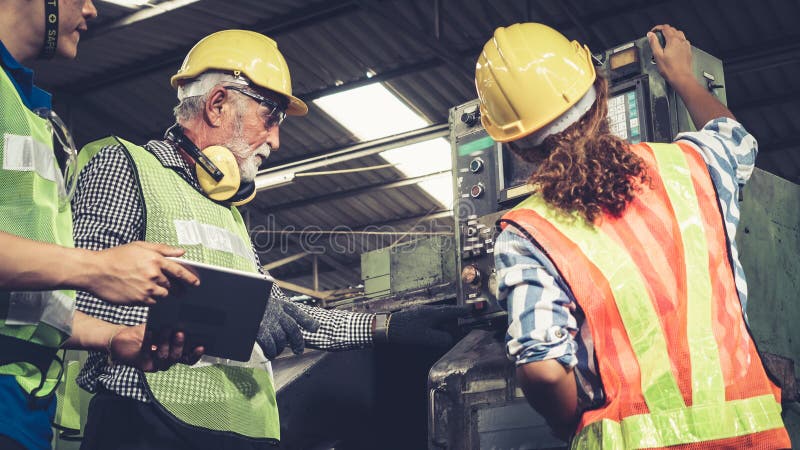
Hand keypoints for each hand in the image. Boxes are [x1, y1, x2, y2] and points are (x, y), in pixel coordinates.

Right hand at [82, 242, 200, 304]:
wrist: (95, 271)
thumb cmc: (117, 256)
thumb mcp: (140, 246)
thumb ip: (162, 249)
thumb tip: (181, 252)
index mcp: (155, 259)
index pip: (180, 271)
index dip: (190, 278)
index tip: (196, 283)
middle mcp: (153, 275)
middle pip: (173, 285)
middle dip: (178, 288)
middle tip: (182, 290)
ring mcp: (146, 289)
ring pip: (164, 295)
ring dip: (164, 293)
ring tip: (160, 290)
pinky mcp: (139, 300)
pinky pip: (153, 302)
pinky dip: (153, 299)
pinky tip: (147, 294)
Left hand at [109, 324, 203, 371]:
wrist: (121, 338)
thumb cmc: (144, 332)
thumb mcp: (160, 328)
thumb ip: (172, 327)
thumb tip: (186, 318)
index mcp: (173, 355)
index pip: (188, 359)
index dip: (195, 355)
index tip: (201, 346)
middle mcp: (165, 361)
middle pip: (176, 358)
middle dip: (179, 345)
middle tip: (180, 333)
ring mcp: (154, 364)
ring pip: (163, 357)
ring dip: (165, 343)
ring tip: (166, 329)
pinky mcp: (141, 364)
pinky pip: (147, 354)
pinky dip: (149, 342)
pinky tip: (151, 332)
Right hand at [256, 300, 319, 359]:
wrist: (235, 302)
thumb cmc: (252, 305)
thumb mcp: (270, 303)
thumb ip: (286, 313)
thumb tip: (311, 326)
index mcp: (279, 304)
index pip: (296, 312)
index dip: (307, 321)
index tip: (315, 328)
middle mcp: (275, 312)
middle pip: (292, 329)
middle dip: (298, 342)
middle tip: (298, 351)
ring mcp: (267, 321)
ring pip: (281, 339)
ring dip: (281, 348)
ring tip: (278, 351)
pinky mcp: (258, 331)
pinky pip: (269, 345)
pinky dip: (271, 352)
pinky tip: (270, 354)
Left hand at [386, 305, 470, 347]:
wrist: (386, 327)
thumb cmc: (406, 332)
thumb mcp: (426, 338)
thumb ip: (441, 338)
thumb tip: (450, 339)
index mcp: (433, 313)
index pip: (452, 311)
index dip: (463, 311)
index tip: (471, 310)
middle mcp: (428, 310)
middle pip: (446, 312)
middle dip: (455, 316)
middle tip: (463, 320)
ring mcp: (421, 311)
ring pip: (437, 315)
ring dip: (444, 321)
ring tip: (448, 329)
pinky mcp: (415, 315)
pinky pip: (430, 317)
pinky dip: (436, 323)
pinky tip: (434, 330)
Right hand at [648, 24, 693, 84]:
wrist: (681, 77)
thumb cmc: (670, 69)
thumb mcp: (658, 55)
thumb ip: (654, 43)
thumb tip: (651, 35)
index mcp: (673, 40)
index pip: (665, 28)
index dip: (658, 28)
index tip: (653, 31)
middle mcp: (681, 41)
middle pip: (672, 29)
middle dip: (664, 30)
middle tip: (657, 35)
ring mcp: (685, 45)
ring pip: (679, 33)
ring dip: (671, 33)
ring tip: (665, 39)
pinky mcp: (688, 50)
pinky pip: (683, 40)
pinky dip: (677, 39)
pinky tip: (674, 45)